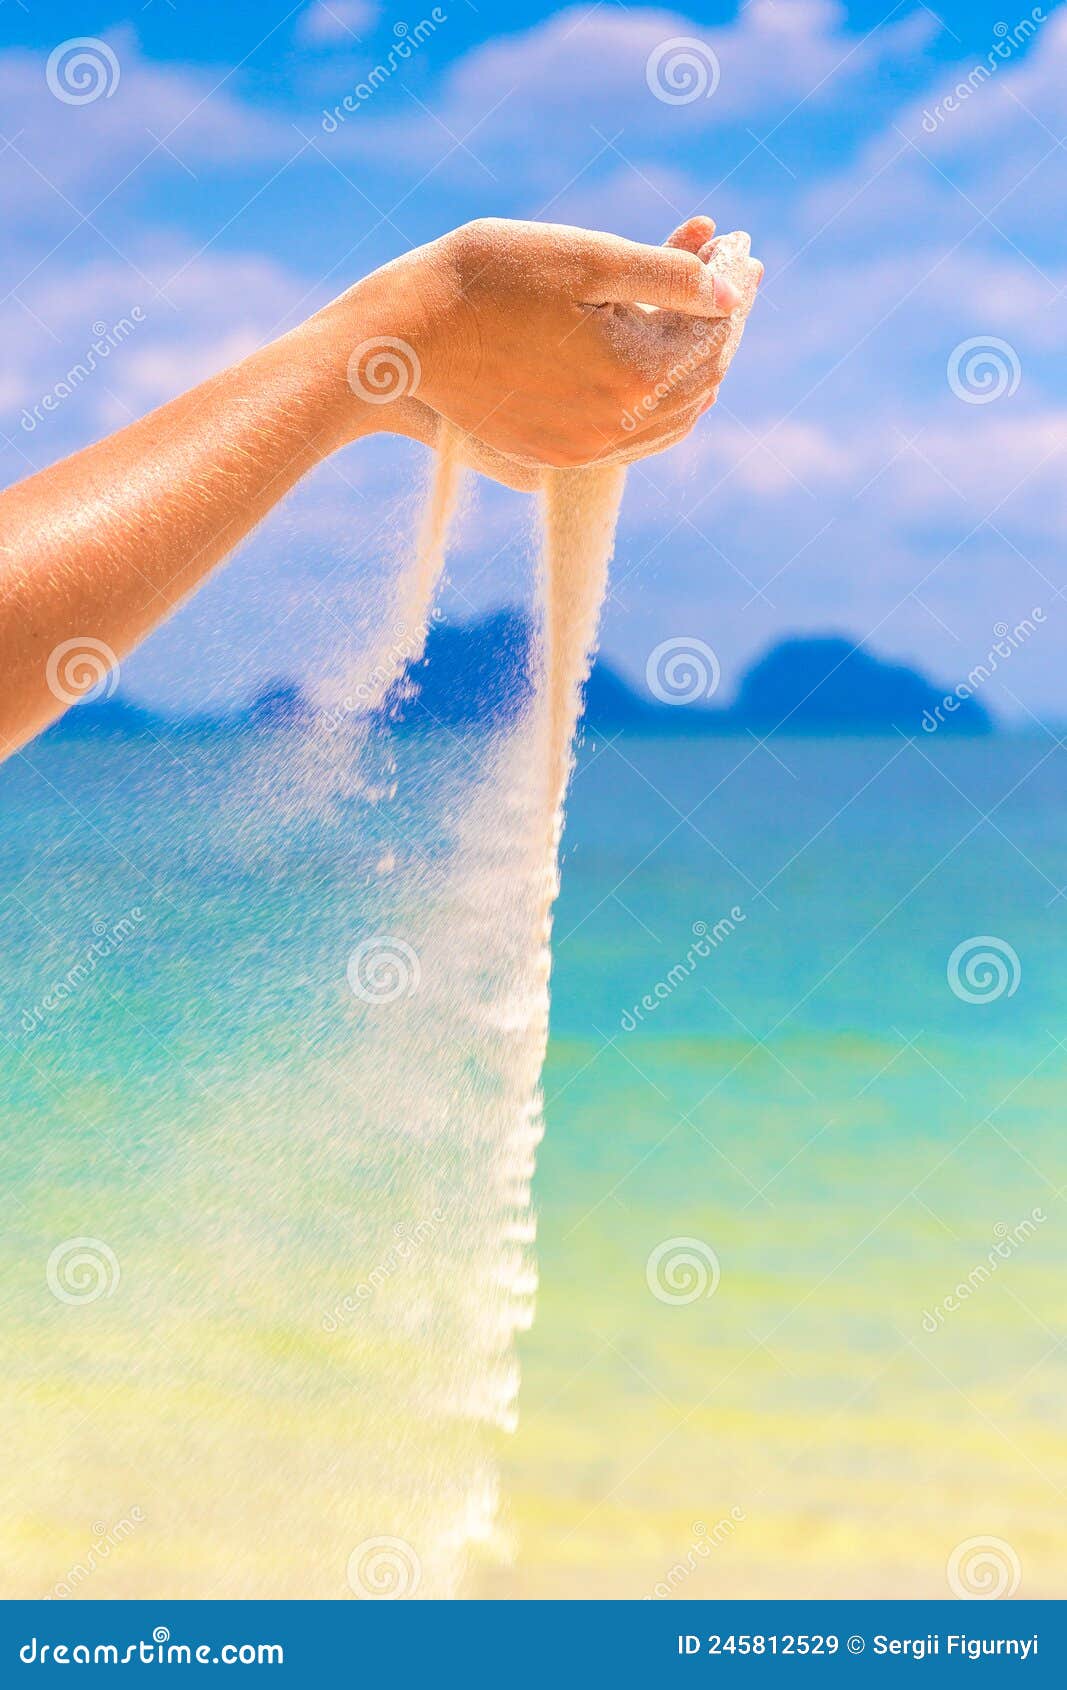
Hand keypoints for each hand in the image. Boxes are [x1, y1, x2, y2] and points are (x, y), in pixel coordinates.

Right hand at [326, 216, 745, 469]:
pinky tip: (655, 365)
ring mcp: (584, 453)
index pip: (714, 332)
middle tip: (732, 271)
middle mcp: (617, 429)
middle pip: (700, 377)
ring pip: (672, 416)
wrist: (399, 340)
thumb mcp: (584, 257)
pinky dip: (656, 398)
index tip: (740, 244)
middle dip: (723, 322)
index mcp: (634, 375)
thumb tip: (735, 293)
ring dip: (695, 364)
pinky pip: (630, 436)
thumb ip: (668, 272)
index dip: (734, 285)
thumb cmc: (485, 282)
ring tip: (705, 315)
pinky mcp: (552, 458)